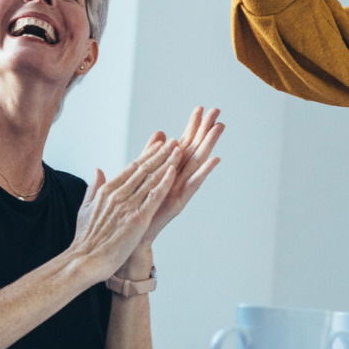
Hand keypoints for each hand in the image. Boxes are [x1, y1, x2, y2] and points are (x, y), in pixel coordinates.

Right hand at [69, 140, 181, 281]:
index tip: (158, 144)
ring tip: (178, 150)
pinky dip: (164, 182)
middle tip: (173, 141)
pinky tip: (173, 171)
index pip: (131, 167)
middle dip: (160, 153)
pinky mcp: (137, 218)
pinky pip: (154, 196)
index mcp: (107, 190)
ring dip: (166, 163)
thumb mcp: (86, 208)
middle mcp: (118, 194)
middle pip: (143, 169)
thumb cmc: (85, 239)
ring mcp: (128, 205)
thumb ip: (94, 187)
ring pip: (151, 179)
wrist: (85, 260)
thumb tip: (98, 170)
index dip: (147, 154)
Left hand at [119, 107, 223, 276]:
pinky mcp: (177, 203)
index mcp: (168, 172)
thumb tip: (159, 133)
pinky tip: (214, 159)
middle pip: (194, 149)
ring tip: (219, 127)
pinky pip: (192, 185)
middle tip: (216, 110)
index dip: (191, 126)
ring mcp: (179, 190)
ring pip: (197, 162)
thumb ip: (149, 155)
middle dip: (204, 129)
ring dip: (209, 144)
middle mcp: (177, 180)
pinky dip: (204, 172)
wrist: (129, 241)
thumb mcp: (140, 177)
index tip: (201, 108)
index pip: (183, 143)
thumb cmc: (134, 212)